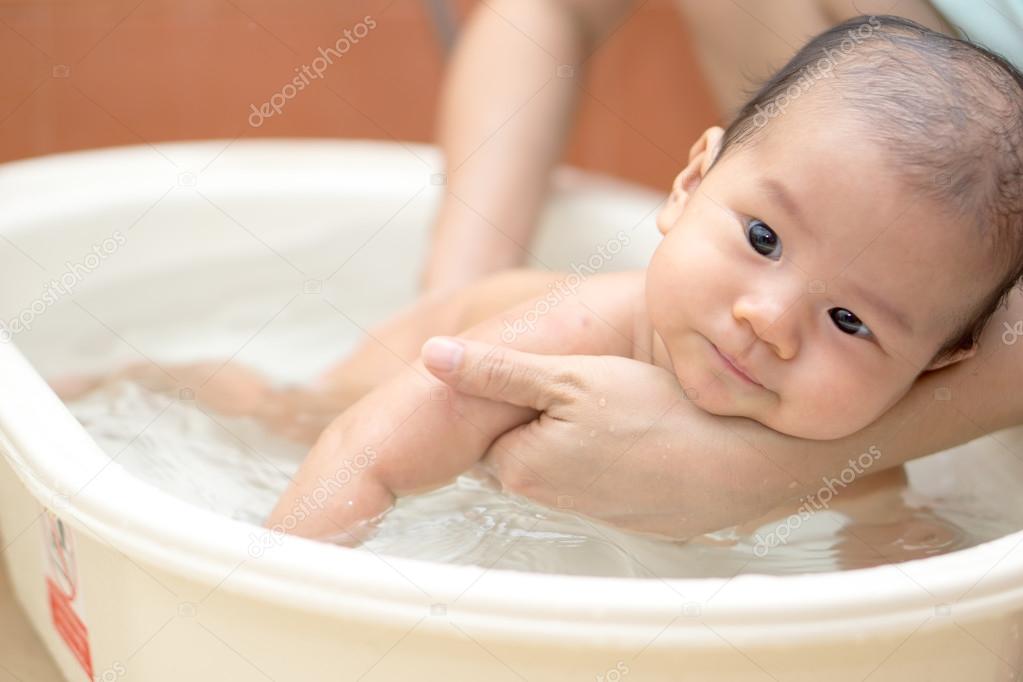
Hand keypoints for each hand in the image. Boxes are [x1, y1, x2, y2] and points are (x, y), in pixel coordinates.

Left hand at [420, 337, 789, 538]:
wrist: (743, 467)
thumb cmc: (654, 416)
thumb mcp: (569, 377)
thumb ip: (496, 370)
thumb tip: (431, 355)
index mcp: (518, 465)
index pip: (492, 417)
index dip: (522, 385)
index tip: (557, 369)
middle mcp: (545, 496)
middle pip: (529, 435)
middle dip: (551, 408)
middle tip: (598, 383)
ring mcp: (590, 510)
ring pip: (569, 452)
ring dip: (586, 429)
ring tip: (626, 404)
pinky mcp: (628, 515)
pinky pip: (605, 472)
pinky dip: (617, 451)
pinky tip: (646, 431)